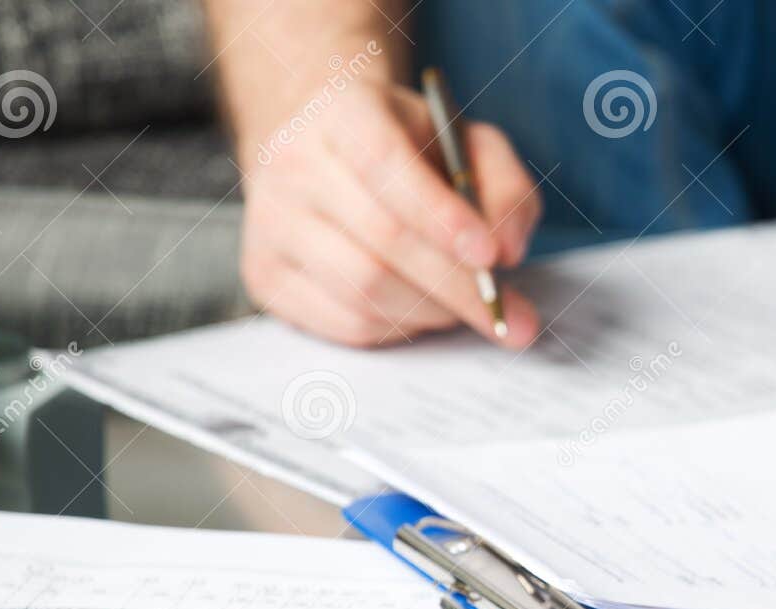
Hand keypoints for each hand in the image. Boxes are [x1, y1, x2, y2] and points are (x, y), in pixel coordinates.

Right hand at [237, 80, 541, 347]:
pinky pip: (345, 323)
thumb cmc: (410, 153)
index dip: (442, 218)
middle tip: (510, 316)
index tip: (493, 257)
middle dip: (458, 287)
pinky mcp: (265, 275)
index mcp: (344, 112)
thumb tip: (509, 251)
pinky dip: (399, 330)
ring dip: (432, 312)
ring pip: (364, 290)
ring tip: (465, 306)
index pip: (387, 165)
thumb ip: (505, 188)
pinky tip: (421, 311)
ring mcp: (270, 222)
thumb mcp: (470, 146)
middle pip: (382, 240)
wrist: (329, 156)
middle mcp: (293, 162)